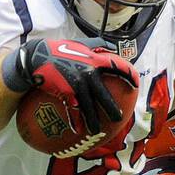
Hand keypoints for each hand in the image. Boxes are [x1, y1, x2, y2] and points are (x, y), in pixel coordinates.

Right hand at [1, 37, 138, 134]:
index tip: (136, 84)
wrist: (37, 56)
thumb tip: (111, 46)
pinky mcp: (66, 92)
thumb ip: (96, 45)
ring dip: (93, 121)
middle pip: (104, 95)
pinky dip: (76, 120)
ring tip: (96, 130)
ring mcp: (77, 84)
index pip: (117, 67)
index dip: (128, 76)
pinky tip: (79, 130)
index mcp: (94, 60)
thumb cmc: (60, 49)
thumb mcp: (79, 43)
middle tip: (118, 119)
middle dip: (111, 109)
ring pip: (89, 107)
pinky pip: (73, 110)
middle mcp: (89, 73)